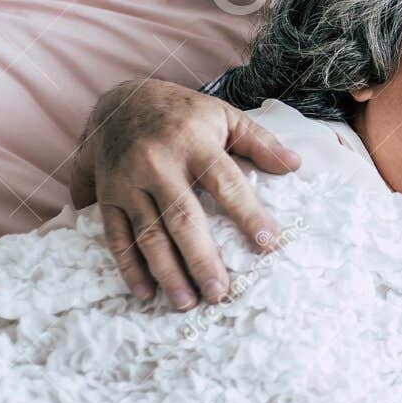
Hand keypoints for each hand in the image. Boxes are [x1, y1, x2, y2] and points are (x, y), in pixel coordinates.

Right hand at [71, 79, 301, 308]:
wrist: (120, 99)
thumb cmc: (183, 112)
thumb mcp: (224, 115)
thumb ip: (259, 141)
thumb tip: (295, 165)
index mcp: (193, 143)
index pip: (225, 183)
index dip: (248, 213)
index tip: (269, 243)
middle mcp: (157, 164)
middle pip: (181, 218)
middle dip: (201, 259)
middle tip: (220, 294)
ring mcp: (127, 182)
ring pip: (147, 233)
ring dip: (166, 272)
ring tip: (186, 303)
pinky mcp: (106, 195)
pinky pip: (115, 236)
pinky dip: (129, 267)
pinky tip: (145, 293)